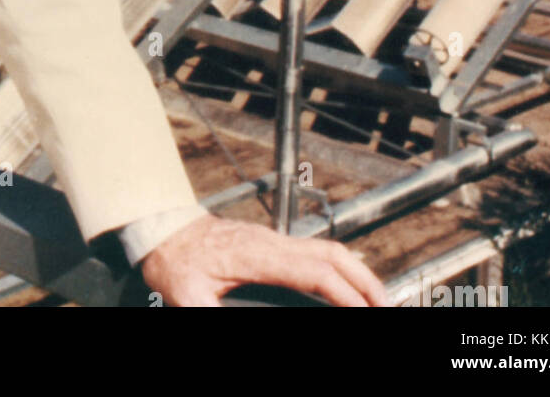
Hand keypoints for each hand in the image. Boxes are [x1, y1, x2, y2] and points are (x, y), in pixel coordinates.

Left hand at [140, 214, 387, 307]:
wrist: (161, 228)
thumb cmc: (174, 261)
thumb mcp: (189, 298)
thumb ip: (213, 317)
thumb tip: (228, 321)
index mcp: (260, 255)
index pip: (317, 272)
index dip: (347, 295)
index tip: (366, 315)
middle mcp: (273, 242)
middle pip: (334, 255)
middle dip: (367, 283)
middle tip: (389, 310)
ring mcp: (273, 239)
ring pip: (329, 250)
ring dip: (358, 274)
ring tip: (377, 303)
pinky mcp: (270, 243)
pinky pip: (315, 252)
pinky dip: (339, 269)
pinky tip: (344, 290)